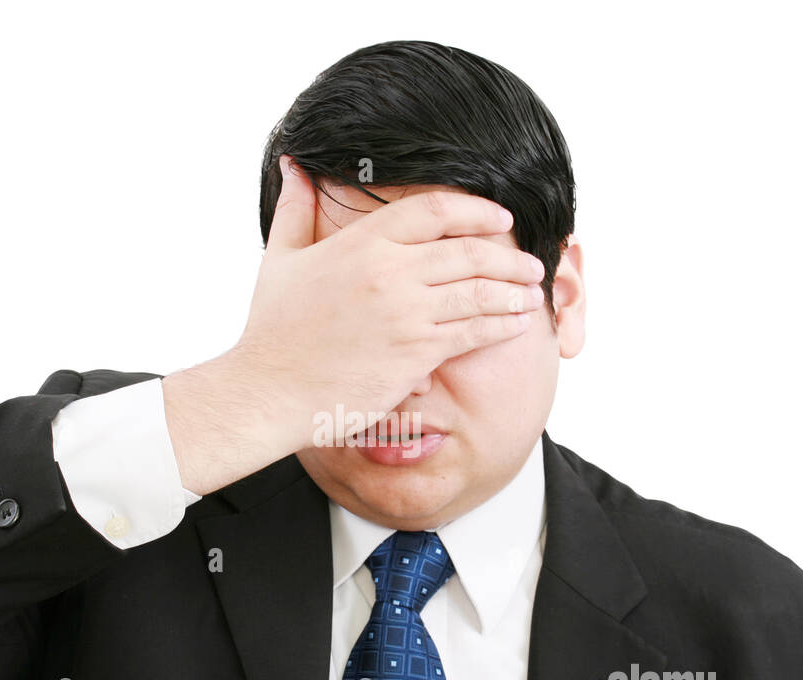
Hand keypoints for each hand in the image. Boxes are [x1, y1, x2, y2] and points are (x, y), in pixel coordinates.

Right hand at [163, 156, 543, 494]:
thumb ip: (295, 208)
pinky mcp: (417, 352)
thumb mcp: (280, 259)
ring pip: (478, 291)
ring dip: (513, 291)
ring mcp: (406, 313)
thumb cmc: (272, 330)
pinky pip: (473, 332)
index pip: (434, 210)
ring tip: (532, 292)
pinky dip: (501, 325)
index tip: (499, 219)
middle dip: (507, 256)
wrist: (270, 390)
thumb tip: (294, 166)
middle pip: (467, 251)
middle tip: (530, 262)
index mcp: (361, 243)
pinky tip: (516, 324)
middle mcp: (389, 272)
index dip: (476, 210)